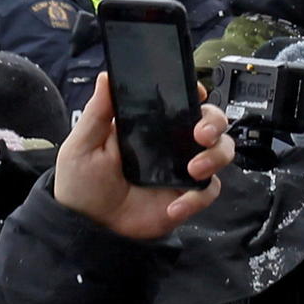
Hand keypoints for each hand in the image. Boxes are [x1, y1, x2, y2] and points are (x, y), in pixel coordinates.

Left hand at [48, 81, 230, 238]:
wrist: (89, 227)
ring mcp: (182, 169)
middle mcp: (171, 144)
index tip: (194, 91)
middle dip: (215, 122)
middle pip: (211, 122)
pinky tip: (174, 205)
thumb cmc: (82, 183)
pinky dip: (197, 198)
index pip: (181, 102)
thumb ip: (97, 112)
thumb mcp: (83, 144)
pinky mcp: (187, 196)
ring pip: (221, 152)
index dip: (194, 93)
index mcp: (149, 126)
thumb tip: (107, 77)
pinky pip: (208, 191)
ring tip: (194, 170)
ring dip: (216, 156)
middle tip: (201, 134)